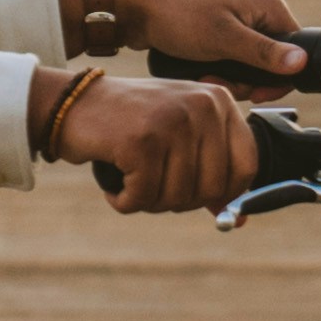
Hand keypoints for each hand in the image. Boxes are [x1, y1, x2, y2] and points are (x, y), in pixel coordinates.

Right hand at [51, 69, 263, 216]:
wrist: (73, 103)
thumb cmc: (130, 125)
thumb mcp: (180, 139)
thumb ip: (211, 173)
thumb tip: (238, 219)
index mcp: (219, 101)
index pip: (247, 166)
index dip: (224, 194)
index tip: (198, 197)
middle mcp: (201, 105)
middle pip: (213, 188)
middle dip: (179, 201)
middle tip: (152, 188)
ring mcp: (172, 120)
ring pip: (178, 197)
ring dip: (149, 202)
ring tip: (131, 179)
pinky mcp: (141, 140)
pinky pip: (144, 198)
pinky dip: (125, 202)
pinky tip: (115, 186)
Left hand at [92, 0, 308, 90]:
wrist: (137, 10)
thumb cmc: (179, 16)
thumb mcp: (223, 38)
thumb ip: (263, 53)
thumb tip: (301, 63)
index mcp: (269, 7)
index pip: (295, 53)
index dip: (277, 79)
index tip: (252, 93)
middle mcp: (258, 14)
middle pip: (272, 65)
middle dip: (247, 82)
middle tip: (219, 83)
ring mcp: (240, 24)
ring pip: (250, 69)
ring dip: (229, 81)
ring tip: (205, 77)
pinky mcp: (223, 34)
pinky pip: (233, 64)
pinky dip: (220, 74)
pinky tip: (201, 74)